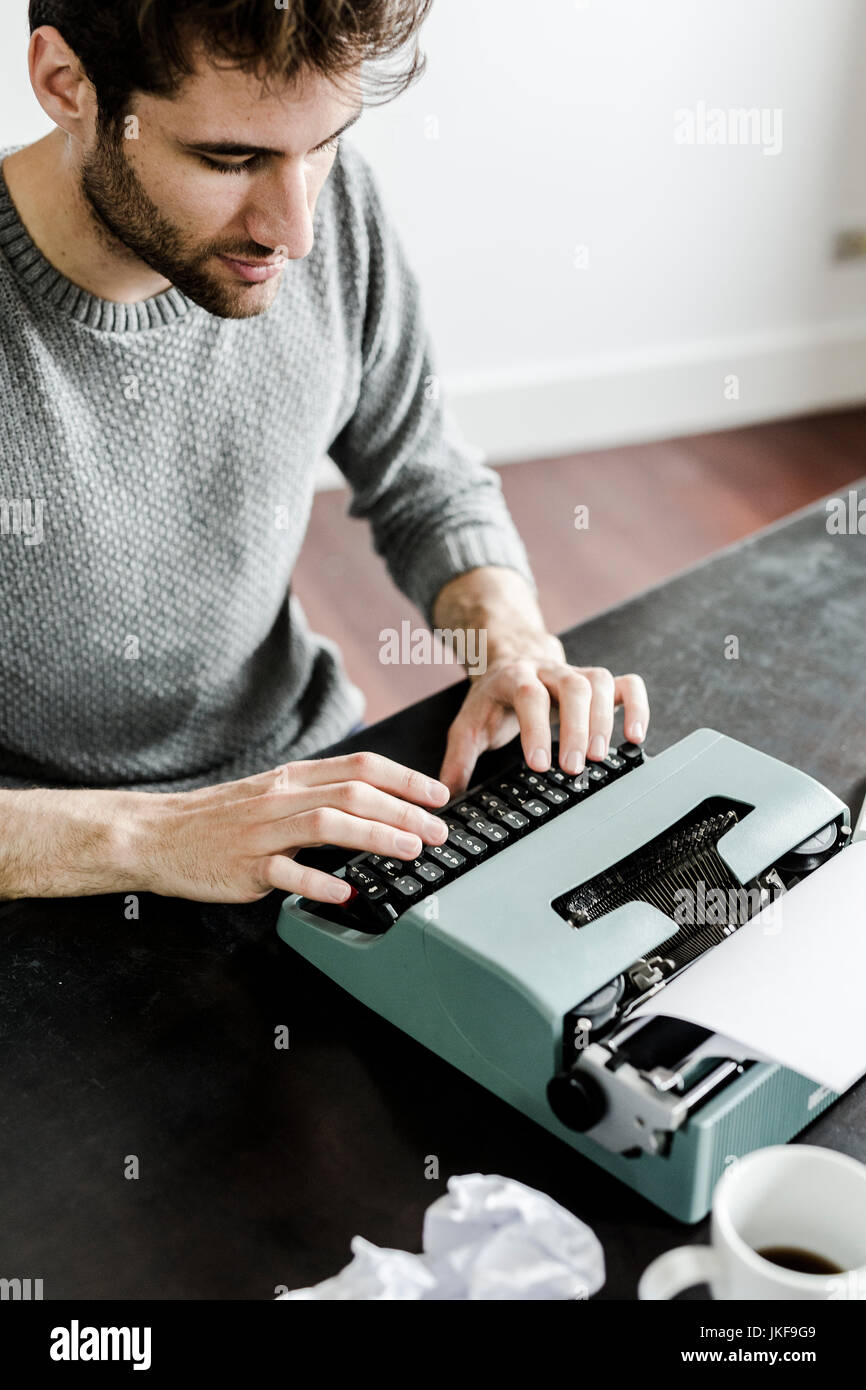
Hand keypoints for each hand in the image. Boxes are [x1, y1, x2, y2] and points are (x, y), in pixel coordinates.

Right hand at [129, 752, 451, 904]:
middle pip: (353, 793)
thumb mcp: (272, 793)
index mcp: (293, 778)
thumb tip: (374, 803)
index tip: (439, 795)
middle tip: (439, 830)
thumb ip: (317, 795)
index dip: (404, 779)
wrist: (157, 835)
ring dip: (374, 836)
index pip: (360, 766)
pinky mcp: (244, 866)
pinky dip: (319, 883)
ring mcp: (262, 831)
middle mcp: (281, 798)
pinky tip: (347, 894)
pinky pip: (286, 872)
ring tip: (409, 851)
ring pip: (326, 824)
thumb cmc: (221, 819)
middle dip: (403, 810)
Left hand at [438, 649, 649, 795]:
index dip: (535, 728)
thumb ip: (459, 760)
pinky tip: (635, 736)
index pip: (528, 695)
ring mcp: (577, 673)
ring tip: (600, 758)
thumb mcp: (469, 724)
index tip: (539, 764)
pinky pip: (627, 685)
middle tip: (573, 768)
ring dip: (604, 721)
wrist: (510, 658)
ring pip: (599, 683)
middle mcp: (549, 671)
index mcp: (514, 678)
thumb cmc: (493, 698)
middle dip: (576, 728)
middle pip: (571, 687)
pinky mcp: (599, 681)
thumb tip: (447, 796)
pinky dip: (636, 707)